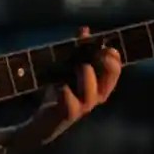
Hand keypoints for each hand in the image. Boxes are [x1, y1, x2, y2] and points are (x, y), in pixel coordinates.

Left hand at [21, 26, 123, 147]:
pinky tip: (61, 85)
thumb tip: (85, 29)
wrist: (39, 123)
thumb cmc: (56, 94)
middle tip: (104, 53)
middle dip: (108, 70)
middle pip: (106, 87)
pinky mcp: (62, 116)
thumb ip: (76, 51)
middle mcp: (90, 101)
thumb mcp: (66, 69)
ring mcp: (78, 109)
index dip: (114, 64)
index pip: (112, 78)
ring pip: (90, 97)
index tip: (111, 48)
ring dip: (88, 80)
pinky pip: (69, 107)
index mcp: (95, 90)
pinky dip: (66, 94)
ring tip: (82, 66)